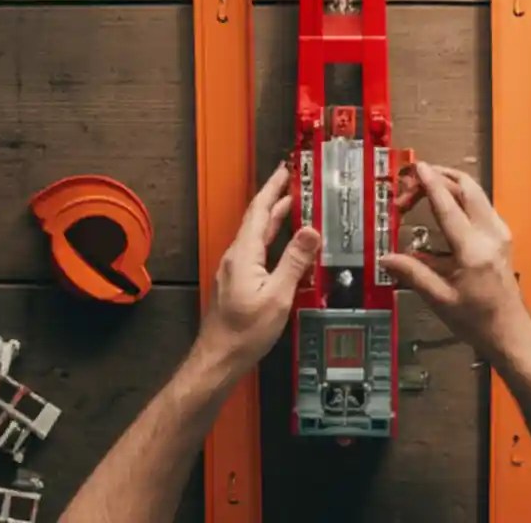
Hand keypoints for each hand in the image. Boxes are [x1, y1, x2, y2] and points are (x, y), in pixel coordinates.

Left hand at [196, 166, 321, 375]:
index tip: (286, 171)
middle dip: (276, 200)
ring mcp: (234, 270)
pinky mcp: (236, 283)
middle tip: (296, 184)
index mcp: (244, 253)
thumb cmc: (246, 332)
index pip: (259, 211)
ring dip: (274, 220)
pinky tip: (284, 245)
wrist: (218, 359)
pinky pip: (256, 252)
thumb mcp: (278, 296)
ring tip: (294, 207)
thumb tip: (312, 229)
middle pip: (257, 220)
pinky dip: (271, 240)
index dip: (273, 188)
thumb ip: (294, 261)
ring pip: (256, 236)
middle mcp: (236, 256)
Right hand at [381, 162, 530, 359]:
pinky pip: (480, 205)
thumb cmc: (477, 321)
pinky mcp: (502, 237)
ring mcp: (500, 233)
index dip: (430, 184)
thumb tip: (385, 258)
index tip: (417, 168)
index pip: (448, 205)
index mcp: (473, 249)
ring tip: (423, 191)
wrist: (510, 333)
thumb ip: (412, 273)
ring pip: (476, 193)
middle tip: (412, 183)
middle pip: (467, 188)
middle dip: (439, 177)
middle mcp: (490, 234)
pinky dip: (460, 197)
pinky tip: (443, 207)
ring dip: (450, 185)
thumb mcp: (439, 299)